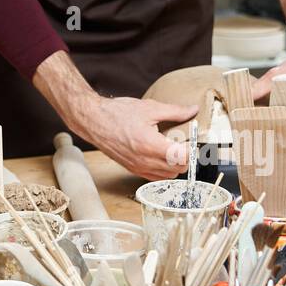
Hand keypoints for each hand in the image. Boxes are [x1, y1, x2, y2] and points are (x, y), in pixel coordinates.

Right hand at [75, 94, 197, 179]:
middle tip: (185, 143)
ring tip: (173, 149)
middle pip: (178, 169)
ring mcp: (138, 167)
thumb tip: (192, 110)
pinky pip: (155, 177)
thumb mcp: (149, 108)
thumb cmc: (117, 113)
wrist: (93, 120)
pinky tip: (161, 155)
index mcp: (150, 145)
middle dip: (186, 158)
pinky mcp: (132, 169)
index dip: (192, 150)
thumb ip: (174, 111)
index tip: (193, 140)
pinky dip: (163, 169)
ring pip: (168, 176)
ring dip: (176, 165)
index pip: (182, 157)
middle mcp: (145, 160)